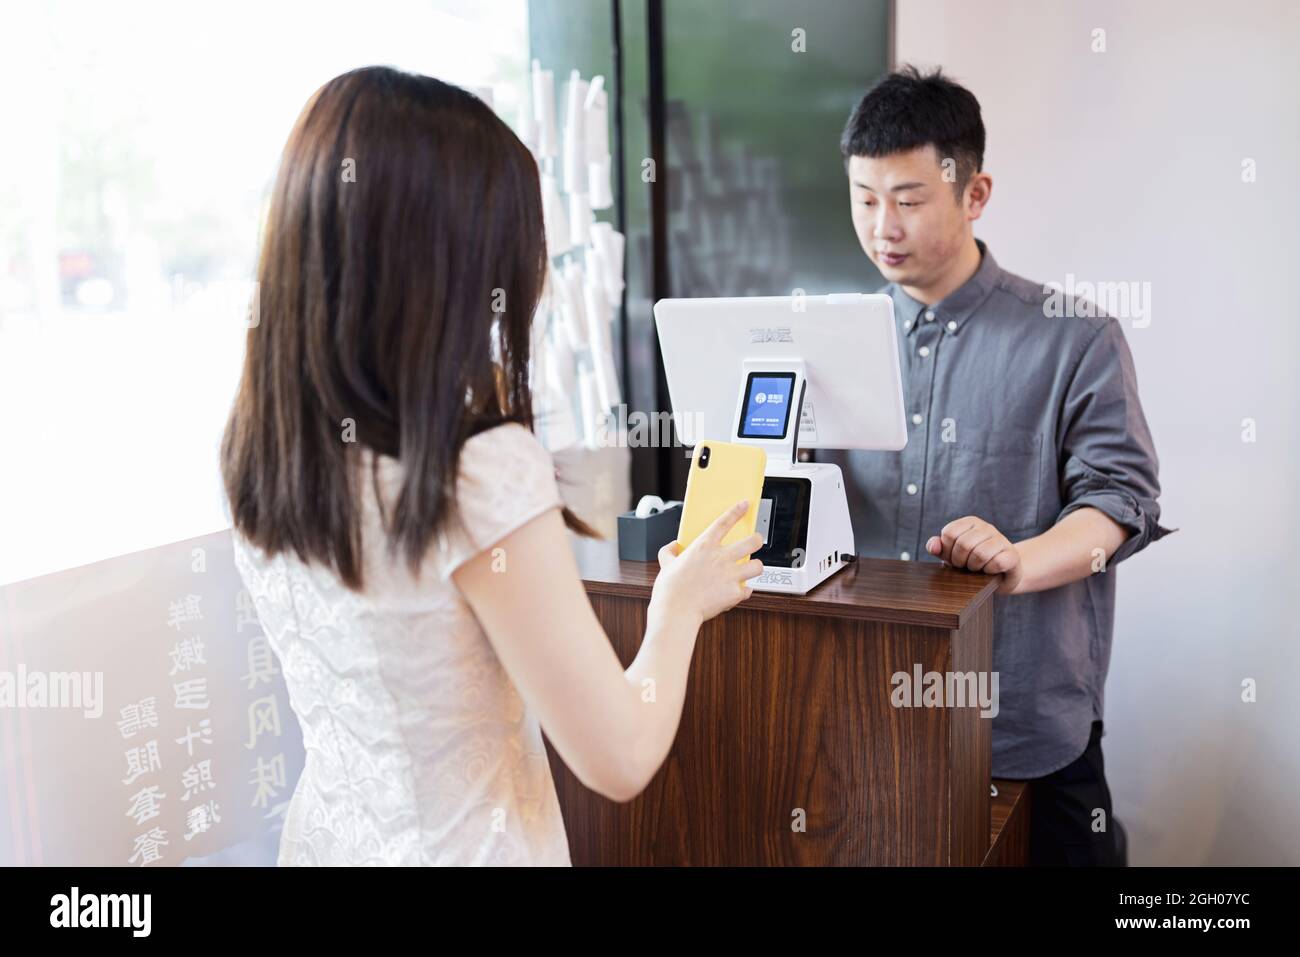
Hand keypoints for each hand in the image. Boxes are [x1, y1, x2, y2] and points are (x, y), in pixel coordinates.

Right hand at [652, 500, 763, 625]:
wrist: (676, 611)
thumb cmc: (670, 589)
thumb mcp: (665, 564)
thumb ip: (669, 551)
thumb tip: (673, 546)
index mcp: (704, 546)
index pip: (724, 522)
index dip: (737, 511)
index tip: (745, 504)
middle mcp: (721, 558)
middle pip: (752, 541)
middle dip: (757, 539)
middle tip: (755, 541)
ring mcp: (730, 575)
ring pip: (758, 565)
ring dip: (755, 567)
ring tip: (750, 569)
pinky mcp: (735, 593)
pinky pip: (748, 589)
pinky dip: (744, 591)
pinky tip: (738, 591)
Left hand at [926, 516, 1022, 594]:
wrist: (1001, 575)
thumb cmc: (973, 562)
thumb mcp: (952, 555)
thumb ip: (940, 549)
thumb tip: (933, 546)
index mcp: (970, 522)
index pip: (949, 533)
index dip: (948, 551)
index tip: (954, 558)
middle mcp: (986, 527)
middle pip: (963, 544)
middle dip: (960, 561)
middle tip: (966, 566)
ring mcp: (1001, 539)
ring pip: (980, 554)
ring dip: (975, 567)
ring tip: (978, 569)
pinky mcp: (1012, 555)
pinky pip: (996, 563)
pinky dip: (989, 571)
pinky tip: (990, 571)